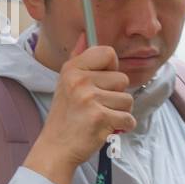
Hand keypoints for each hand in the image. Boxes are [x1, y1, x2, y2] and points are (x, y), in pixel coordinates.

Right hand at [23, 32, 136, 183]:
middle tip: (97, 107)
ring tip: (101, 118)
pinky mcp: (100, 118)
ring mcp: (90, 99)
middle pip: (122, 79)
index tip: (102, 82)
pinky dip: (122, 126)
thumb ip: (77, 58)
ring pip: (128, 99)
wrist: (56, 148)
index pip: (108, 53)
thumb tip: (84, 35)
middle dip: (116, 95)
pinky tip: (105, 128)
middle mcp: (80, 80)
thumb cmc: (65, 116)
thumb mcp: (65, 83)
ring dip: (119, 112)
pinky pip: (128, 118)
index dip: (111, 68)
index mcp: (72, 69)